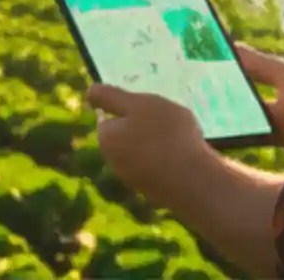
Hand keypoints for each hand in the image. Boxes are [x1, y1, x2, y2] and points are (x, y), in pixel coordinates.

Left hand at [86, 84, 215, 206]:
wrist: (193, 181)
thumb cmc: (166, 134)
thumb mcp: (137, 104)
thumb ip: (111, 97)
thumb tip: (89, 92)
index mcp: (106, 138)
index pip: (110, 116)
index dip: (128, 107)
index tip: (148, 105)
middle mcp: (114, 161)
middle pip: (126, 133)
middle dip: (143, 125)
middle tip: (168, 117)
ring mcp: (134, 179)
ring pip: (143, 150)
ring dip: (157, 141)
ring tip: (182, 136)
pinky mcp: (153, 190)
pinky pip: (158, 165)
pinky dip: (168, 158)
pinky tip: (186, 154)